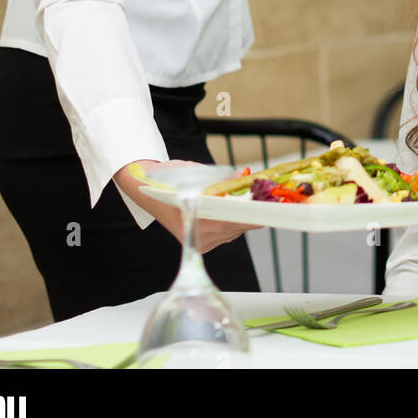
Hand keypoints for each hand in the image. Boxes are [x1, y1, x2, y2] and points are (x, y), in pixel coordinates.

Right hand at [113, 159, 261, 253]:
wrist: (147, 191)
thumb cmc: (170, 180)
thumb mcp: (197, 172)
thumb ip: (221, 178)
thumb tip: (243, 175)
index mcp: (196, 219)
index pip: (234, 220)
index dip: (253, 214)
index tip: (270, 206)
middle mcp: (199, 236)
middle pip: (238, 227)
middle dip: (252, 212)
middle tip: (268, 198)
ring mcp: (200, 243)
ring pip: (234, 231)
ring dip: (243, 217)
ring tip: (252, 201)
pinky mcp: (201, 245)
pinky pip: (227, 234)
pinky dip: (234, 221)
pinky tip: (235, 209)